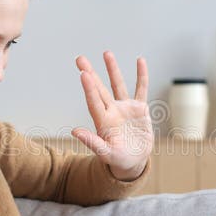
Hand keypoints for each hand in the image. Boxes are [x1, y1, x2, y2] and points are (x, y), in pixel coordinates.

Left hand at [72, 51, 152, 179]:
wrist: (134, 162)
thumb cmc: (118, 160)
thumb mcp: (105, 154)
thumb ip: (92, 142)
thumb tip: (74, 132)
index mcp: (103, 121)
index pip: (94, 101)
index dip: (89, 88)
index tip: (83, 73)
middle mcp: (112, 111)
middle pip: (100, 89)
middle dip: (91, 73)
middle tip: (79, 58)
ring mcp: (125, 108)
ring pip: (118, 85)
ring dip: (112, 69)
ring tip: (106, 53)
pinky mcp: (139, 109)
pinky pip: (141, 88)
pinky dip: (141, 75)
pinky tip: (140, 61)